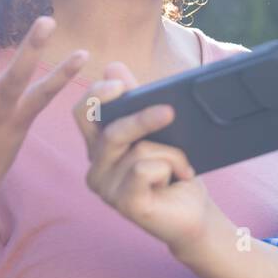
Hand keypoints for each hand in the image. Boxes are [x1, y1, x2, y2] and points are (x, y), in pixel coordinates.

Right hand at [73, 63, 213, 257]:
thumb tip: (112, 67)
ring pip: (138, 149)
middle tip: (170, 112)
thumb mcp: (160, 131)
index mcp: (99, 146)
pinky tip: (176, 180)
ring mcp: (106, 187)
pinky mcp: (123, 203)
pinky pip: (145, 169)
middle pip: (109, 129)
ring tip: (182, 166)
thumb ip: (137, 102)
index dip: (96, 94)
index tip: (117, 83)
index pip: (82, 113)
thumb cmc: (174, 170)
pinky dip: (170, 168)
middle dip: (141, 118)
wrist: (194, 211)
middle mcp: (95, 166)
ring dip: (171, 153)